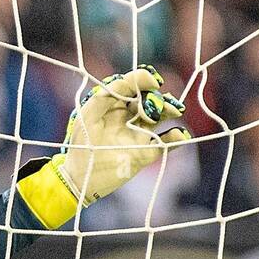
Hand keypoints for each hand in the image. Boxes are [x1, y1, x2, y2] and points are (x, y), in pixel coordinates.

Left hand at [17, 65, 191, 227]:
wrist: (79, 178)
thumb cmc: (81, 144)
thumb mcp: (88, 116)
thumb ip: (103, 97)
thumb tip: (125, 81)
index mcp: (112, 105)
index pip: (131, 86)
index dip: (142, 79)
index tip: (153, 81)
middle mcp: (127, 117)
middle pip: (149, 99)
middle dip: (157, 97)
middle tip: (157, 105)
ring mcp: (138, 135)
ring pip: (160, 117)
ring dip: (169, 110)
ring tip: (174, 111)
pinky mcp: (145, 154)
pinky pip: (166, 143)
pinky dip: (176, 138)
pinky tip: (179, 135)